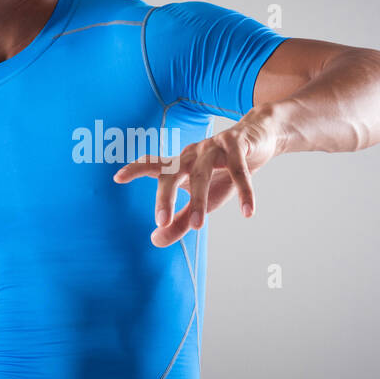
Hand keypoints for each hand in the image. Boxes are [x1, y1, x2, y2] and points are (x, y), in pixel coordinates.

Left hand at [113, 112, 278, 246]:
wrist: (261, 138)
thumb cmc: (225, 171)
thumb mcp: (204, 199)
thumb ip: (180, 221)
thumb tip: (155, 240)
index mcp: (182, 164)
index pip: (154, 164)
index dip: (136, 168)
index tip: (117, 177)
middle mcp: (193, 153)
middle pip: (173, 173)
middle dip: (165, 197)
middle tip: (161, 222)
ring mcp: (214, 147)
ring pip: (202, 174)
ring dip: (198, 200)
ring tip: (197, 226)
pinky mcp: (237, 145)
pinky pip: (238, 170)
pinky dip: (244, 191)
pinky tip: (247, 212)